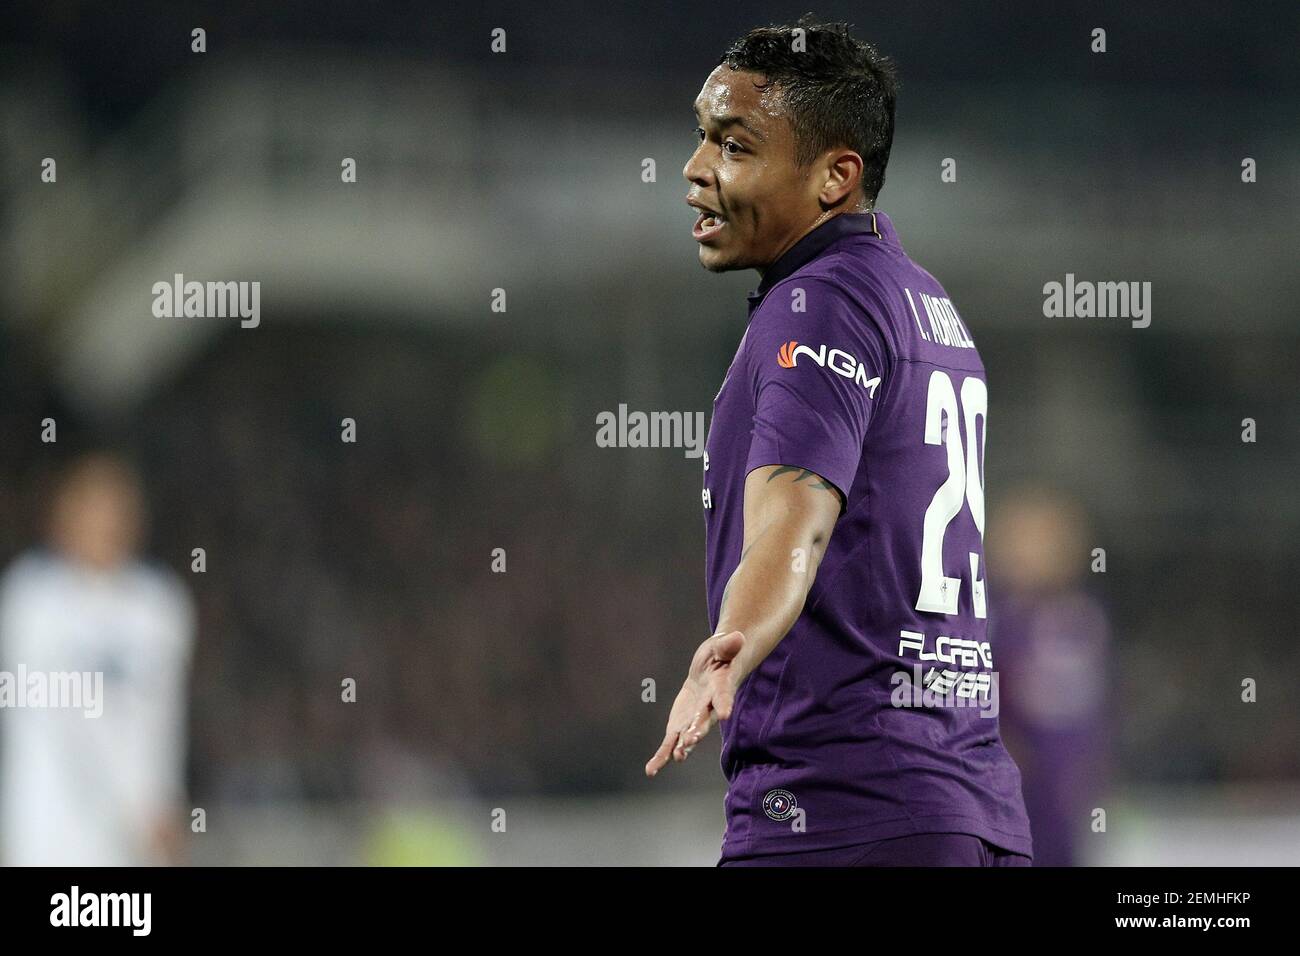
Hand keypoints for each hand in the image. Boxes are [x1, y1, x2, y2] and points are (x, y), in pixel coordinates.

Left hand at [645, 630, 744, 776]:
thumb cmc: (720, 655)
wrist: (715, 669)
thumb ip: (728, 646)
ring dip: (682, 746)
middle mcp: (709, 708)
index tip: (724, 713)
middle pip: (703, 720)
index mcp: (721, 687)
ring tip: (676, 757)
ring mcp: (694, 719)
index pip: (723, 695)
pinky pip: (670, 742)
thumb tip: (738, 637)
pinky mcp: (680, 725)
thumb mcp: (722, 646)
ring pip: (687, 735)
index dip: (724, 702)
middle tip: (689, 741)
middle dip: (697, 731)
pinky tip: (651, 770)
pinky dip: (661, 756)